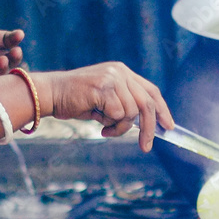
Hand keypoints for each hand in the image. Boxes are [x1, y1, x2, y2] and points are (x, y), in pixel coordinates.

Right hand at [37, 62, 172, 151]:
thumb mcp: (105, 100)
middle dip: (148, 128)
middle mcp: (120, 72)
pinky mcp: (103, 88)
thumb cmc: (75, 100)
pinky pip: (118, 115)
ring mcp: (112, 78)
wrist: (51, 94)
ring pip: (131, 112)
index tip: (168, 127)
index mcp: (122, 72)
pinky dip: (111, 127)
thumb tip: (145, 124)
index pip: (150, 90)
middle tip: (146, 147)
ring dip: (119, 128)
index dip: (162, 109)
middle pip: (146, 103)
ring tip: (105, 129)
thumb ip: (123, 104)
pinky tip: (99, 125)